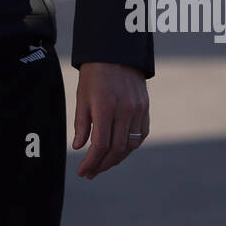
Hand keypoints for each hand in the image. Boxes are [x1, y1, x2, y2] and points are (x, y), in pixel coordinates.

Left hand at [73, 62, 148, 177]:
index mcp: (105, 106)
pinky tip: (119, 151)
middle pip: (116, 149)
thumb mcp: (82, 96)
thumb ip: (82, 123)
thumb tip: (79, 147)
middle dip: (102, 165)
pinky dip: (130, 147)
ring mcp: (138, 110)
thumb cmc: (95, 74)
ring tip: (103, 164)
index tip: (83, 171)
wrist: (117, 53)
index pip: (100, 144)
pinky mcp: (145, 108)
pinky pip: (141, 135)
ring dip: (116, 159)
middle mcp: (124, 109)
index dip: (91, 162)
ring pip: (130, 145)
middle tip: (91, 172)